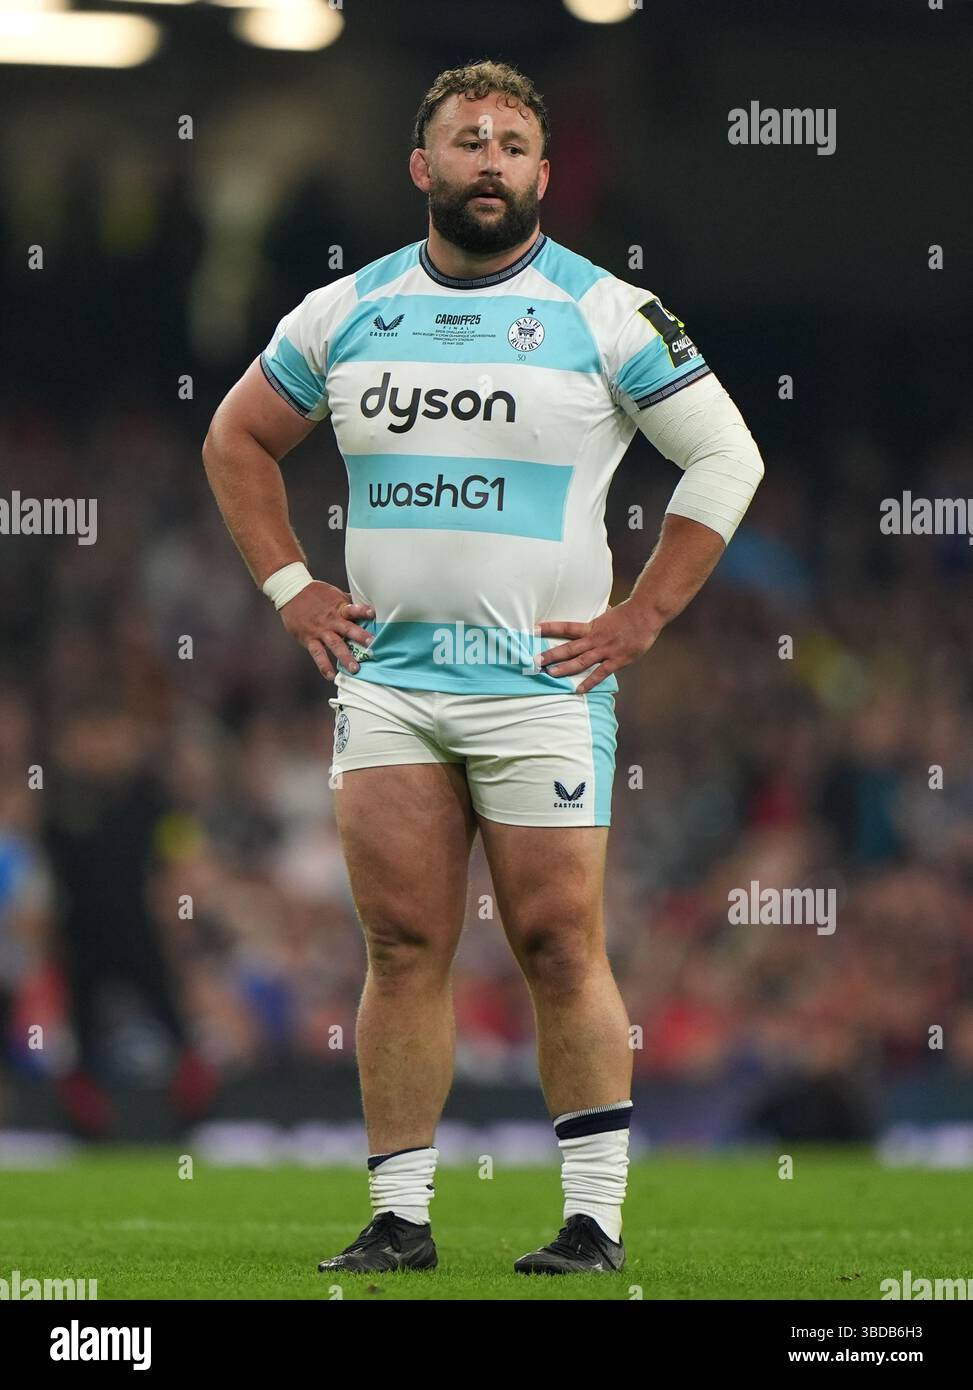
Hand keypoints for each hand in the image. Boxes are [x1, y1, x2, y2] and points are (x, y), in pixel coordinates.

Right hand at [278, 580, 374, 680]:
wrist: (291, 592)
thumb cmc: (316, 593)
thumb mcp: (334, 594)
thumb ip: (350, 602)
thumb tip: (369, 605)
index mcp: (339, 608)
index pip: (353, 609)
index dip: (363, 611)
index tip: (373, 614)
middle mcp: (331, 620)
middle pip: (348, 629)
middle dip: (360, 638)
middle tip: (372, 648)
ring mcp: (320, 631)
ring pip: (335, 645)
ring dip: (345, 657)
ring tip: (355, 669)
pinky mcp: (309, 639)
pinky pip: (317, 654)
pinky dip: (324, 666)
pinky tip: (330, 676)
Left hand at [535, 600, 663, 693]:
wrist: (647, 614)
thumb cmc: (630, 613)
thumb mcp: (610, 614)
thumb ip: (602, 618)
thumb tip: (603, 611)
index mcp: (592, 626)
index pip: (566, 627)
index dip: (550, 628)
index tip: (534, 630)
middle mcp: (595, 639)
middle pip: (569, 648)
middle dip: (551, 654)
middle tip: (535, 661)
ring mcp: (605, 650)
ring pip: (581, 661)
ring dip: (565, 668)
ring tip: (550, 674)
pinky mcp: (617, 660)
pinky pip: (601, 673)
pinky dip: (589, 682)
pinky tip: (578, 689)